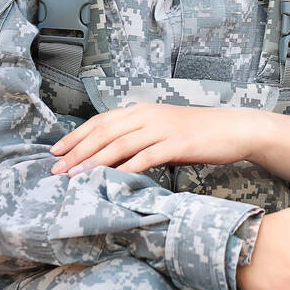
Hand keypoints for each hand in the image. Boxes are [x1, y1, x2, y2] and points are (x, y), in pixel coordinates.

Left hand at [50, 103, 259, 174]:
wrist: (233, 128)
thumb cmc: (197, 132)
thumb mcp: (162, 129)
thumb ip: (138, 137)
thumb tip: (111, 155)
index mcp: (141, 110)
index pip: (100, 121)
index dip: (76, 136)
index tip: (56, 151)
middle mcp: (147, 115)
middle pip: (104, 132)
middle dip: (77, 151)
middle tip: (56, 169)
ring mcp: (162, 129)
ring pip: (120, 144)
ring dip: (94, 161)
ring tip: (75, 176)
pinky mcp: (177, 143)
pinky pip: (146, 156)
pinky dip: (127, 168)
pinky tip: (112, 179)